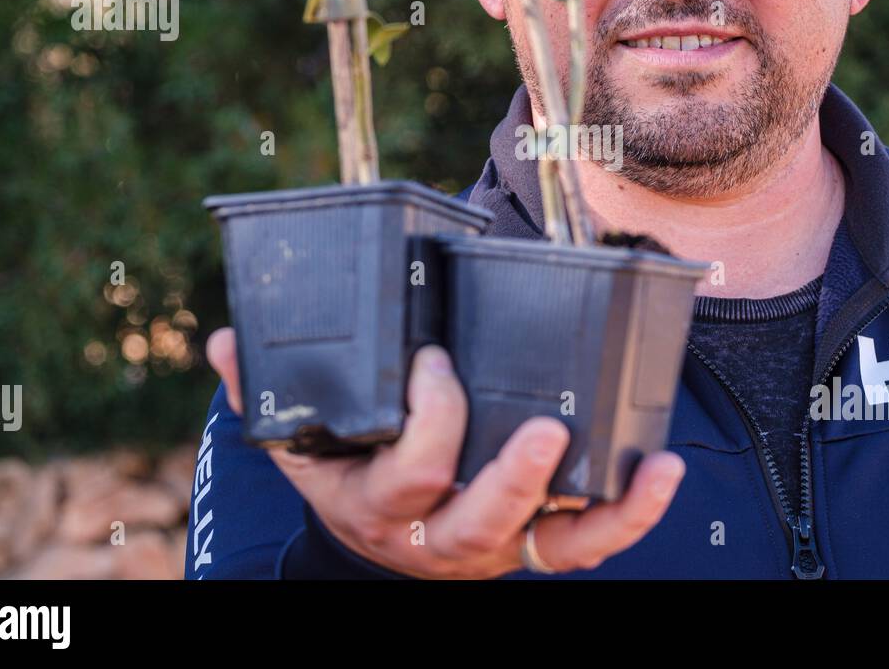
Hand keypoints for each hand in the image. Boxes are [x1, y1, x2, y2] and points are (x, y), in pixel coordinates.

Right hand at [205, 327, 685, 577]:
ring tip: (653, 466)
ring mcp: (498, 547)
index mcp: (382, 506)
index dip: (428, 424)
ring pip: (554, 547)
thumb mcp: (301, 445)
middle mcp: (442, 537)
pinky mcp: (536, 546)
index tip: (435, 361)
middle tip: (544, 429)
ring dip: (607, 511)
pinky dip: (631, 514)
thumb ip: (263, 393)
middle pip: (480, 523)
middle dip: (513, 478)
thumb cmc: (349, 475)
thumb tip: (224, 341)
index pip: (408, 477)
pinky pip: (589, 545)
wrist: (378, 543)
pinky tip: (663, 470)